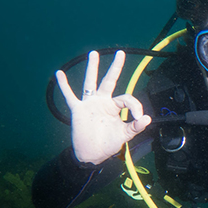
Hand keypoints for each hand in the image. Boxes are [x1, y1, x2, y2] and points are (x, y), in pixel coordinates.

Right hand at [56, 50, 150, 164]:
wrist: (92, 155)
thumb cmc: (108, 144)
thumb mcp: (124, 135)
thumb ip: (135, 127)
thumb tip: (147, 118)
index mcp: (115, 107)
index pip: (126, 98)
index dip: (135, 106)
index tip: (139, 118)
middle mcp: (103, 102)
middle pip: (110, 81)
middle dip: (115, 67)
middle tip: (121, 53)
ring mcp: (90, 104)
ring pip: (91, 82)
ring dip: (92, 68)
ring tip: (94, 53)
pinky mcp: (78, 110)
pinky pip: (70, 96)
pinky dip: (64, 85)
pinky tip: (59, 73)